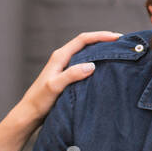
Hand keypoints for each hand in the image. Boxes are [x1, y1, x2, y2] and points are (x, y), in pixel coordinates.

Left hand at [9, 31, 123, 132]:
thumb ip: (72, 75)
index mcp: (60, 56)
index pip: (83, 39)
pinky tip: (105, 69)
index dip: (101, 36)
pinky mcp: (68, 76)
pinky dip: (97, 62)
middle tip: (122, 44)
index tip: (117, 38)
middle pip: (86, 43)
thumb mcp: (55, 87)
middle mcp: (63, 58)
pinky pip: (85, 64)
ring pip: (87, 53)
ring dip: (101, 51)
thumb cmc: (39, 101)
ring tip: (117, 53)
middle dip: (104, 40)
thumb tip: (92, 65)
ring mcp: (65, 67)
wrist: (29, 114)